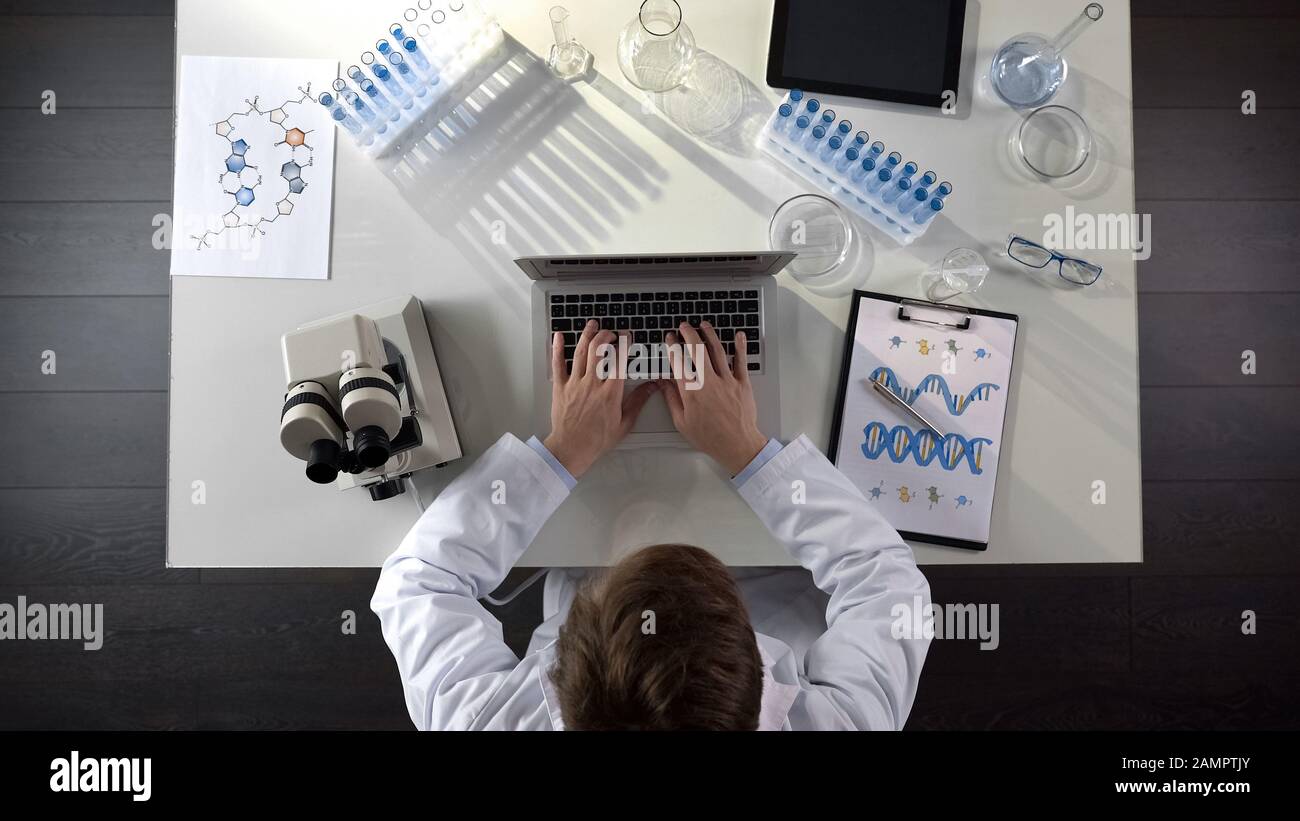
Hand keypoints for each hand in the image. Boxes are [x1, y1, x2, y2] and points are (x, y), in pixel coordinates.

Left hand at [544, 320, 657, 478]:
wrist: (572, 448)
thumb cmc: (597, 439)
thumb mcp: (625, 423)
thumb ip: (638, 401)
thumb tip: (651, 387)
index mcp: (611, 392)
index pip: (620, 360)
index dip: (625, 343)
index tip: (627, 336)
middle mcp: (593, 383)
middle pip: (600, 350)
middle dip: (606, 335)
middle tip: (611, 332)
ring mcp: (575, 383)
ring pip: (581, 352)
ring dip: (587, 335)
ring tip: (592, 324)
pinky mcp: (560, 387)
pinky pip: (558, 364)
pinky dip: (558, 348)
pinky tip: (559, 336)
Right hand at [661, 322, 767, 475]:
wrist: (736, 445)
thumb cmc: (709, 437)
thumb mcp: (682, 422)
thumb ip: (672, 399)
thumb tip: (663, 383)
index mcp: (691, 392)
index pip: (678, 362)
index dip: (673, 346)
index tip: (670, 338)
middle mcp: (708, 382)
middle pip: (697, 350)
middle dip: (689, 334)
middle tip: (684, 326)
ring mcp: (727, 381)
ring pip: (717, 351)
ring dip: (709, 334)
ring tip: (703, 325)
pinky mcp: (742, 384)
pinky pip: (741, 361)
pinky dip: (740, 346)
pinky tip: (738, 335)